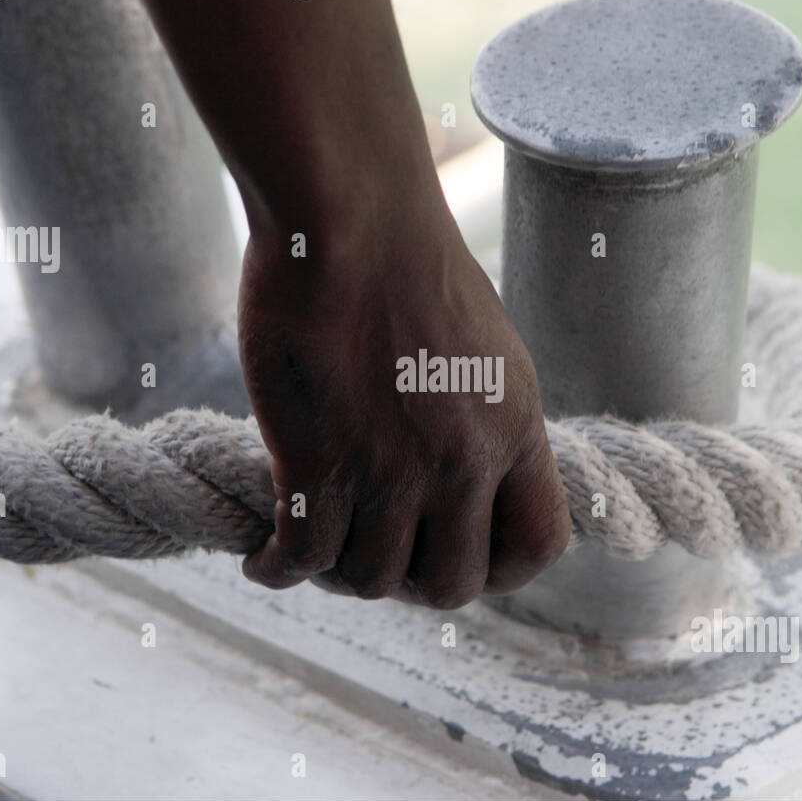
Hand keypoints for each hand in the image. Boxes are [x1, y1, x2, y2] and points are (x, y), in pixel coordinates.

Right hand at [236, 207, 569, 608]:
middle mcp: (465, 462)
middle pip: (450, 586)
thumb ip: (488, 424)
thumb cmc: (406, 266)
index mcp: (515, 429)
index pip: (538, 546)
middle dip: (409, 582)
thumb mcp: (486, 351)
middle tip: (370, 553)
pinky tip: (262, 558)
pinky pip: (302, 560)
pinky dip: (276, 570)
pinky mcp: (321, 462)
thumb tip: (475, 482)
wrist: (350, 215)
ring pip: (370, 580)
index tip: (454, 558)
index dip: (498, 571)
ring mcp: (394, 469)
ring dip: (336, 575)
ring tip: (312, 547)